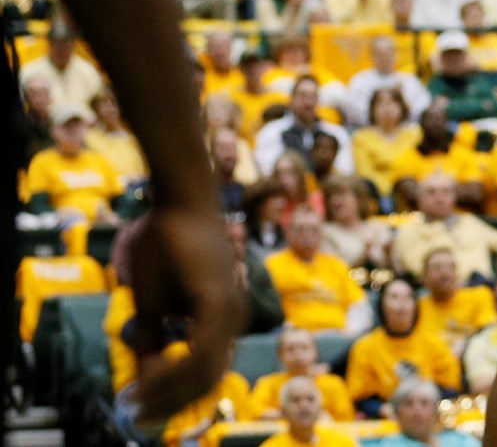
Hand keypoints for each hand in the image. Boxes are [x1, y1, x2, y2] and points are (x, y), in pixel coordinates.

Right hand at [124, 205, 248, 424]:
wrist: (180, 205)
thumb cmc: (168, 249)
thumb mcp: (155, 305)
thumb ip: (155, 340)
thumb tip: (146, 378)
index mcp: (224, 320)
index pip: (207, 375)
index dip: (175, 399)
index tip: (142, 412)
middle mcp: (235, 318)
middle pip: (208, 380)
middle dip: (171, 403)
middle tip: (137, 416)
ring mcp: (231, 309)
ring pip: (204, 370)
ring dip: (169, 391)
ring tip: (137, 401)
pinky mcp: (218, 299)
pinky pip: (201, 349)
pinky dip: (175, 369)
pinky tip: (150, 374)